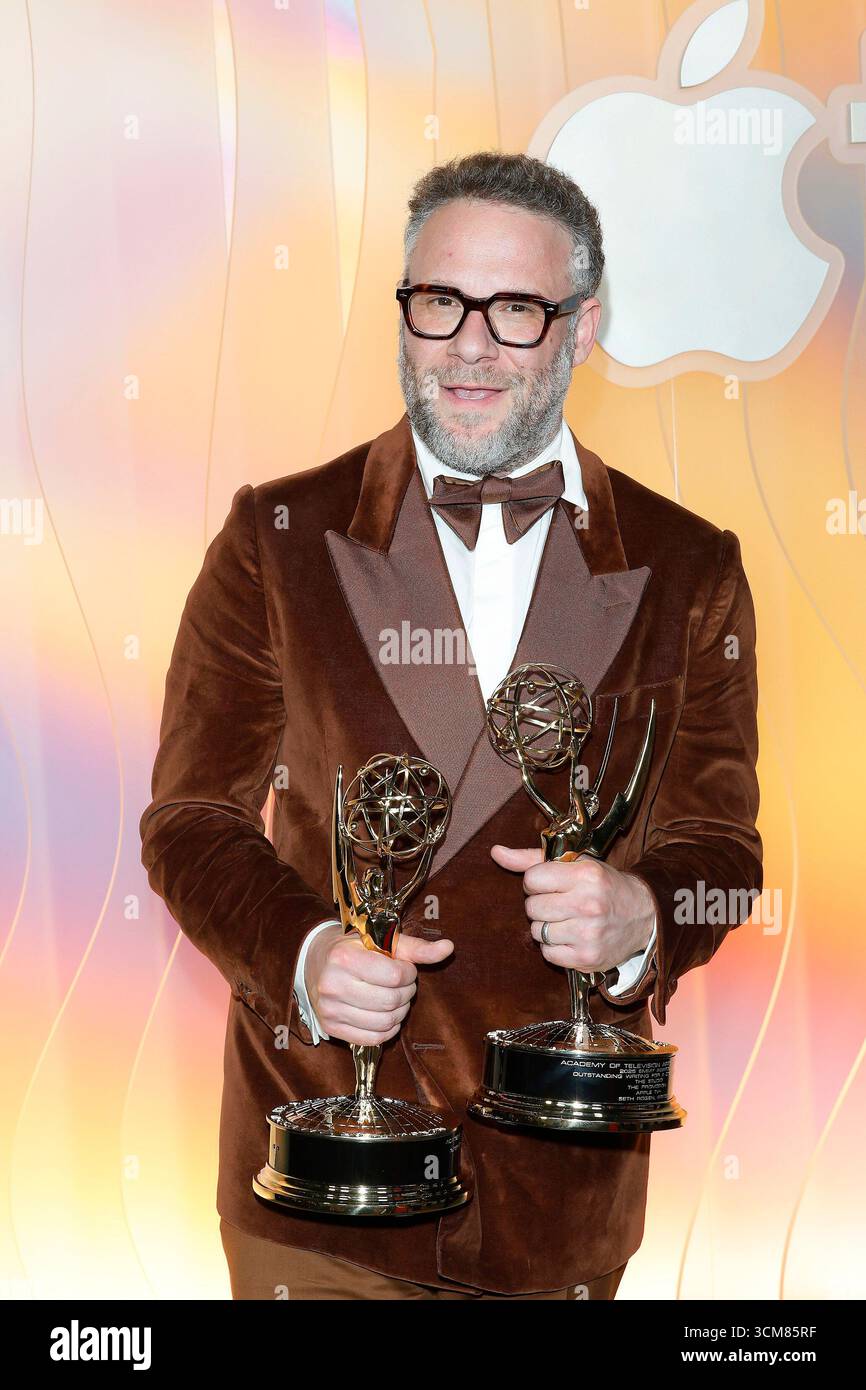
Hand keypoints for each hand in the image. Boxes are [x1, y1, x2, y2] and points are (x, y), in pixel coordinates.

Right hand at [305, 923, 453, 1044]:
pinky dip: (388, 1030)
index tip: (405, 969)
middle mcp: (333, 985)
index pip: (394, 976)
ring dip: (400, 1012)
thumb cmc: (355, 948)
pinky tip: (386, 1014)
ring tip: (396, 999)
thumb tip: (448, 948)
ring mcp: (330, 1009)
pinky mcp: (331, 1027)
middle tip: (403, 985)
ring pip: (384, 1023)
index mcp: (344, 958)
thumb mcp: (382, 941)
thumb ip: (416, 948)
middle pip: (390, 1001)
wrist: (316, 962)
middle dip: (406, 993)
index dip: (409, 974)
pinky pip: (373, 1039)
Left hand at [489, 845, 654, 974]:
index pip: (532, 879)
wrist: (644, 916)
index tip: (551, 884)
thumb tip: (495, 852)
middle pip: (532, 907)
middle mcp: (588, 904)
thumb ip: (532, 858)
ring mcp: (588, 934)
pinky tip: (571, 937)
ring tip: (567, 920)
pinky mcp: (587, 958)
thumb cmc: (604, 886)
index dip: (536, 882)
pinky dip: (554, 947)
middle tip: (560, 903)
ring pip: (537, 931)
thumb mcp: (576, 863)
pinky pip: (547, 953)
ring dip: (547, 927)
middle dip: (540, 905)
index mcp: (586, 875)